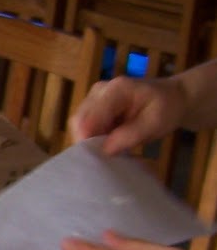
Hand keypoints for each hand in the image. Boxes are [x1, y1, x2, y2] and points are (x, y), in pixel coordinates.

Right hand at [69, 75, 185, 155]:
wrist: (172, 97)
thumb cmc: (167, 108)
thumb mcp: (156, 124)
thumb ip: (131, 135)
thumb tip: (105, 150)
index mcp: (116, 90)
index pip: (90, 116)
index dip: (88, 139)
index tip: (96, 159)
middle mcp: (100, 90)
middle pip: (79, 120)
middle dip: (87, 141)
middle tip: (102, 159)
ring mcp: (94, 97)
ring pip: (79, 124)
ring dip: (90, 140)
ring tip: (107, 151)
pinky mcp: (94, 106)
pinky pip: (85, 125)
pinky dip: (93, 137)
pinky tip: (107, 143)